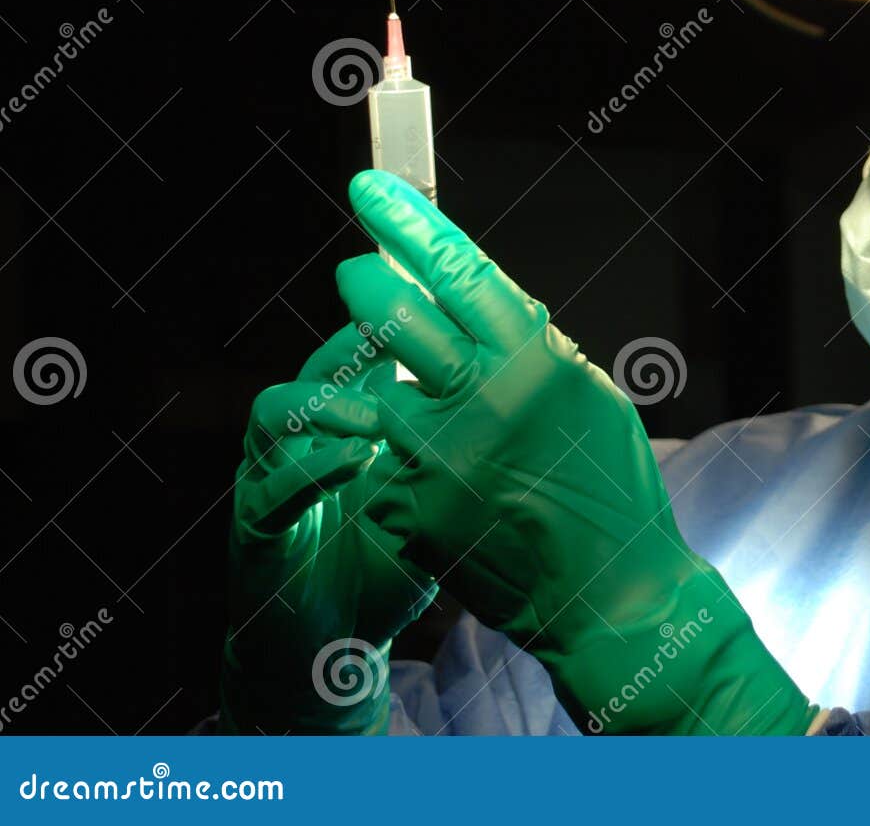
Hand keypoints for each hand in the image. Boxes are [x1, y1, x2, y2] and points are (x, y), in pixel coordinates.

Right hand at [221, 324, 437, 733]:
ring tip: (376, 415)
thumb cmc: (386, 566)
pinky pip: (271, 487)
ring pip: (277, 411)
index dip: (400, 324)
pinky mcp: (255, 528)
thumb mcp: (437, 502)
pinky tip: (354, 461)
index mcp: (347, 422)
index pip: (369, 352)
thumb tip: (529, 409)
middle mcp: (303, 437)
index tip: (445, 303)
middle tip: (401, 330)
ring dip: (329, 405)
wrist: (329, 651)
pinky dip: (312, 470)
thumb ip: (461, 453)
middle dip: (359, 339)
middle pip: (322, 363)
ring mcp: (271, 477)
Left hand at [340, 169, 814, 734]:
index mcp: (532, 364)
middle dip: (364, 283)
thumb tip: (483, 305)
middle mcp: (477, 403)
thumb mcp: (590, 397)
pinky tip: (436, 471)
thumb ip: (532, 348)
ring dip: (375, 374)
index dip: (407, 221)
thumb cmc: (614, 492)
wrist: (611, 594)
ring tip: (407, 386)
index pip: (455, 270)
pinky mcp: (405, 510)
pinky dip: (396, 451)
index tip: (371, 187)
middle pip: (389, 313)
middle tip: (361, 273)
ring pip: (369, 385)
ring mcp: (434, 460)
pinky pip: (379, 457)